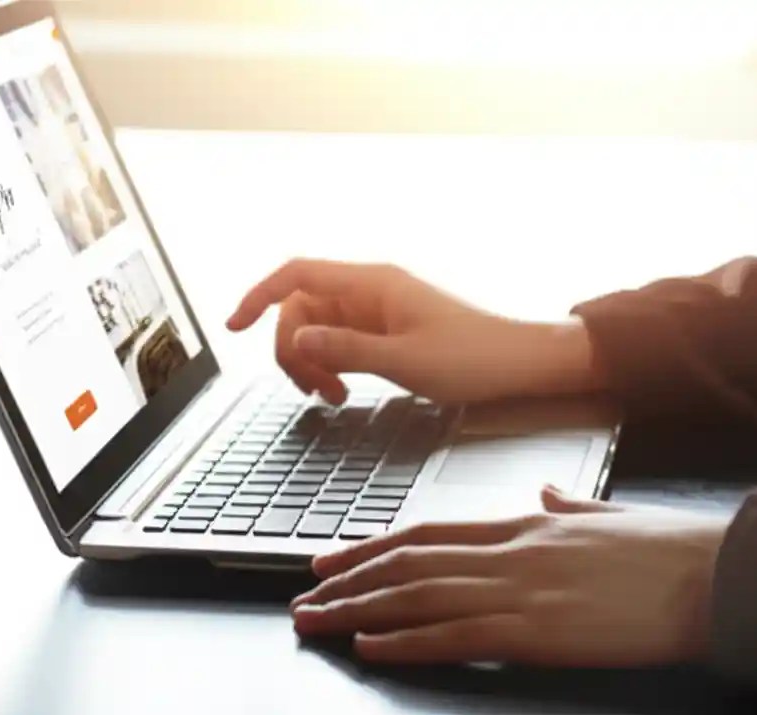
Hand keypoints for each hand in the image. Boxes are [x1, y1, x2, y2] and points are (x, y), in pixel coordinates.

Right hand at [225, 259, 602, 404]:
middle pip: (299, 308)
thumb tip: (296, 340)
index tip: (234, 326)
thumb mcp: (405, 360)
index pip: (296, 274)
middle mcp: (368, 290)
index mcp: (372, 283)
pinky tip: (344, 391)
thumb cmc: (474, 357)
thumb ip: (346, 350)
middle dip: (292, 349)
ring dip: (310, 363)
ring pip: (315, 328)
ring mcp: (374, 310)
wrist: (522, 364)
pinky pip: (336, 341)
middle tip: (315, 390)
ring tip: (333, 397)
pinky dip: (329, 366)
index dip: (258, 296)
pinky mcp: (382, 330)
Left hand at [290, 486, 729, 667]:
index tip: (336, 555)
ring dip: (356, 609)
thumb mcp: (607, 515)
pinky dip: (403, 641)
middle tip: (305, 592)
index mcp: (521, 527)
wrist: (711, 574)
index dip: (374, 544)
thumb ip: (568, 505)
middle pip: (407, 562)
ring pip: (414, 595)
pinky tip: (369, 645)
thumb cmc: (667, 550)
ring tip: (316, 620)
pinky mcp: (531, 632)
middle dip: (348, 578)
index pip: (428, 531)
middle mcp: (506, 554)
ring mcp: (515, 591)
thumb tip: (547, 492)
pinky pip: (450, 635)